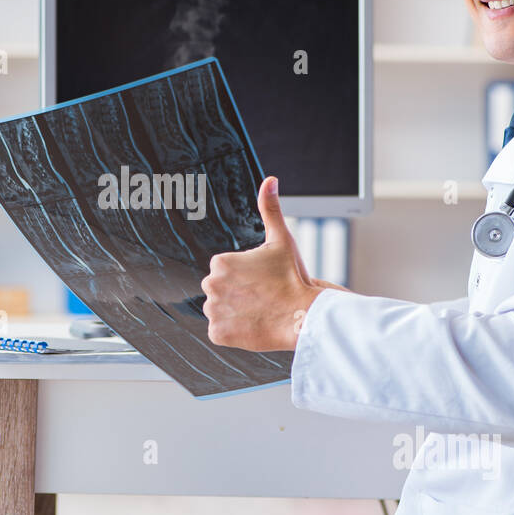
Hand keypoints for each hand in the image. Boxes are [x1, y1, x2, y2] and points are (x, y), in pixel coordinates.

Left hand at [201, 176, 324, 351]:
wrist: (303, 316)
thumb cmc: (293, 277)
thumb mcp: (281, 239)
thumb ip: (270, 208)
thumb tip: (270, 181)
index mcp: (220, 263)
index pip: (225, 271)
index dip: (245, 277)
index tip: (262, 281)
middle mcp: (210, 285)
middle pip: (219, 289)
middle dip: (236, 294)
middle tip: (262, 297)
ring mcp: (213, 311)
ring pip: (219, 310)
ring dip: (234, 312)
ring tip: (258, 311)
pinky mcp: (217, 334)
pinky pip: (220, 332)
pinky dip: (232, 331)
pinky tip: (252, 325)